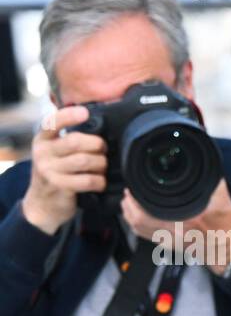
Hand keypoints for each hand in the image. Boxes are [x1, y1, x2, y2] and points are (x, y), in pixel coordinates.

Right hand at [21, 105, 106, 234]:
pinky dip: (100, 181)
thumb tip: (97, 126)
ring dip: (101, 164)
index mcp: (42, 139)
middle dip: (98, 145)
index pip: (52, 122)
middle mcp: (43, 152)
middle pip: (77, 141)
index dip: (69, 116)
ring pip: (85, 161)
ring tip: (102, 168)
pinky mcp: (59, 186)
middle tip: (103, 150)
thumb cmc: (57, 173)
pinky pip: (88, 180)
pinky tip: (100, 182)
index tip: (85, 112)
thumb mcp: (55, 153)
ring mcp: (49, 169)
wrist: (43, 203)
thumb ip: (68, 140)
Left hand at [121, 179, 230, 276]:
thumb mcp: (222, 197)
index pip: (148, 211)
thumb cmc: (228, 226)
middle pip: (138, 221)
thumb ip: (210, 178)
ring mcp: (171, 241)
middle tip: (128, 193)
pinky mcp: (172, 246)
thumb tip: (204, 157)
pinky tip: (137, 218)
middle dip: (129, 205)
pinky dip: (137, 226)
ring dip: (130, 215)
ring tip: (128, 203)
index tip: (133, 186)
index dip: (135, 199)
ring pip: (140, 230)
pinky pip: (147, 237)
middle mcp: (175, 232)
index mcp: (185, 219)